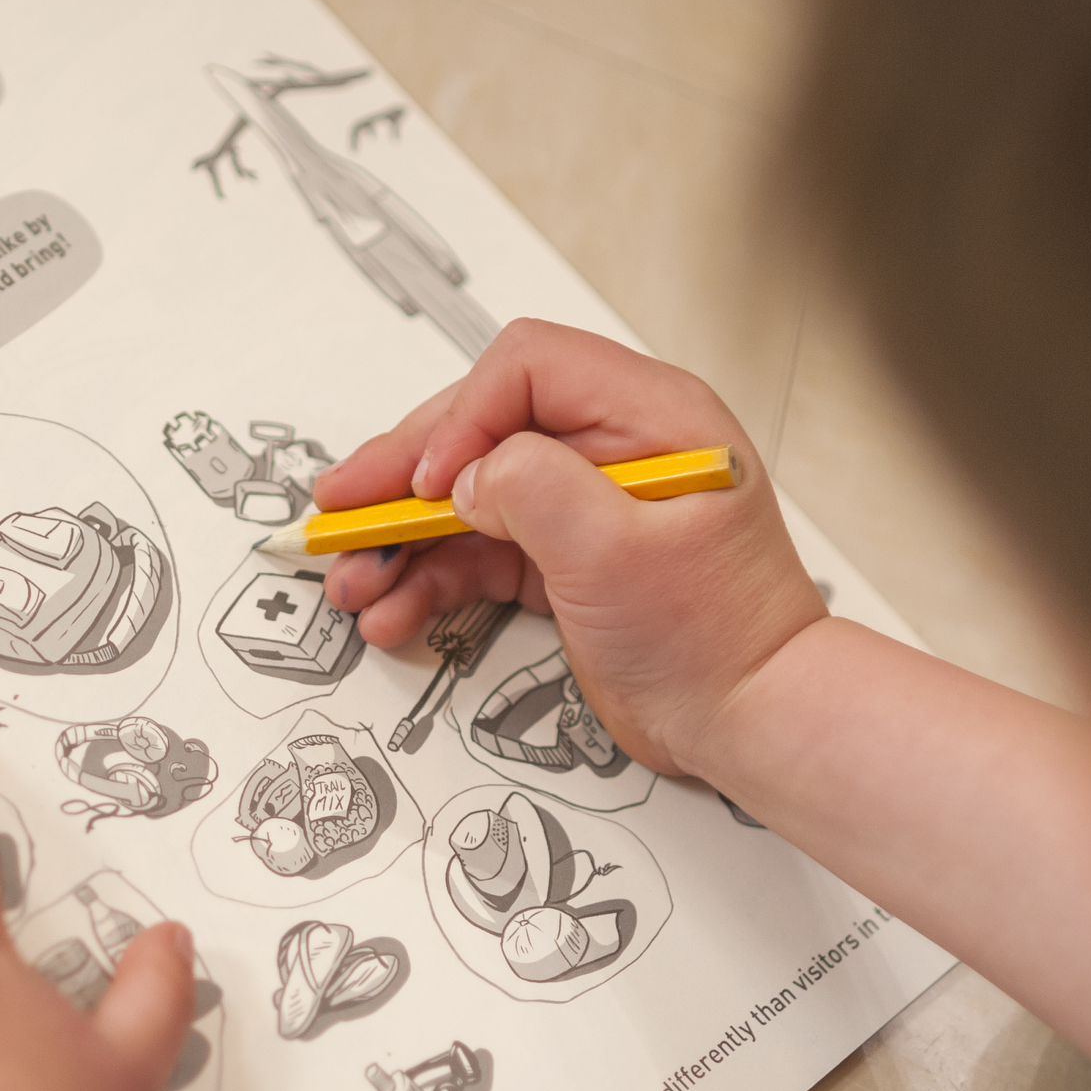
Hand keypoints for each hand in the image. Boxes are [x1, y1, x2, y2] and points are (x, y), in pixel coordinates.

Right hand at [315, 320, 825, 776]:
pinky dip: (428, 580)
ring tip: (350, 583)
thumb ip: (532, 489)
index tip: (428, 485)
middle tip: (338, 511)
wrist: (752, 721)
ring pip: (466, 498)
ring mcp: (584, 506)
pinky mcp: (563, 560)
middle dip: (402, 478)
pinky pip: (477, 554)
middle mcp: (612, 446)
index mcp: (648, 413)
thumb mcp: (616, 548)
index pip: (526, 369)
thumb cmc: (718, 635)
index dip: (463, 418)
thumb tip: (465, 476)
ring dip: (400, 539)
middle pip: (480, 432)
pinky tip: (391, 611)